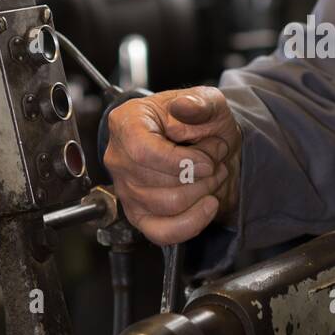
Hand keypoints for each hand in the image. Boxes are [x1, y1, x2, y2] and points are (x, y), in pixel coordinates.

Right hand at [103, 86, 241, 244]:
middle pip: (156, 181)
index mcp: (127, 122)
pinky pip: (161, 232)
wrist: (210, 146)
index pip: (142, 152)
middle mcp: (119, 157)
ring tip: (214, 175)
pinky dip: (192, 223)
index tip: (206, 161)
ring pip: (166, 205)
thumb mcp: (208, 101)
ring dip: (201, 192)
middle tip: (215, 159)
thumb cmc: (201, 121)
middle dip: (199, 174)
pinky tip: (208, 206)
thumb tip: (184, 107)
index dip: (179, 162)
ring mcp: (127, 189)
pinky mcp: (139, 215)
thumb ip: (200, 102)